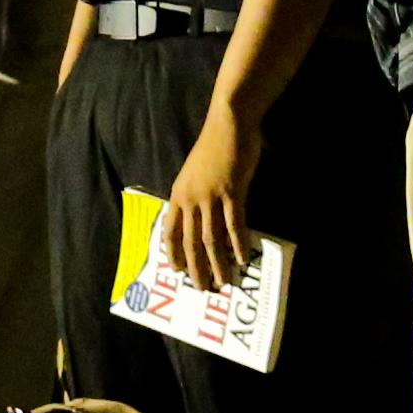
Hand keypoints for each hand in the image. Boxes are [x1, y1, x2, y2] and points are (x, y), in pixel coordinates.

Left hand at [158, 98, 263, 290]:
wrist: (229, 124)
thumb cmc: (214, 147)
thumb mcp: (195, 173)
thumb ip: (195, 195)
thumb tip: (200, 218)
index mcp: (178, 194)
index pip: (170, 231)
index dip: (173, 254)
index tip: (178, 272)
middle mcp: (190, 199)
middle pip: (190, 242)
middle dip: (195, 268)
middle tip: (202, 288)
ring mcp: (210, 196)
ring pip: (211, 238)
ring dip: (218, 263)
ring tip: (223, 281)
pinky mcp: (231, 192)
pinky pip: (233, 225)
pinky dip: (238, 244)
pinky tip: (243, 258)